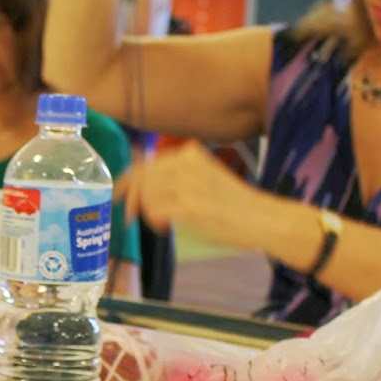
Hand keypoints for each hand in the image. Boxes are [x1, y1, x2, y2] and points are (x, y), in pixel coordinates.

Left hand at [120, 142, 253, 239]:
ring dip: (146, 213)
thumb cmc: (234, 203)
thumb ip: (176, 175)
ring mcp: (187, 185)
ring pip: (146, 197)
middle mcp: (187, 164)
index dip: (128, 179)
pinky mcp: (189, 206)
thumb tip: (141, 182)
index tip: (118, 191)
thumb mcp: (204, 177)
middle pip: (142, 180)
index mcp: (190, 154)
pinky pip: (155, 212)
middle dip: (130, 199)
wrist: (262, 218)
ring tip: (161, 222)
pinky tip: (165, 226)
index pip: (147, 163)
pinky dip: (155, 222)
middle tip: (127, 216)